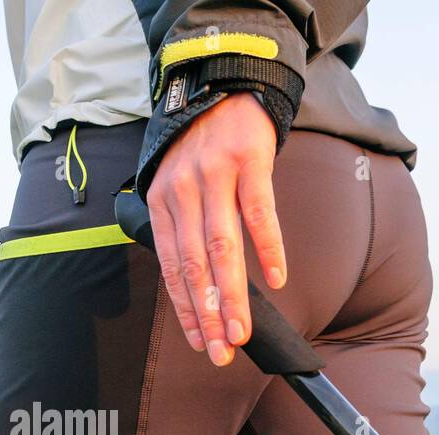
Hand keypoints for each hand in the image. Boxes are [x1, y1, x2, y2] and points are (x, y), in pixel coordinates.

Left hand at [147, 92, 286, 366]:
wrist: (224, 78)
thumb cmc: (202, 141)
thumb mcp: (176, 180)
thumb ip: (182, 224)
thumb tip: (197, 280)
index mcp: (161, 202)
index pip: (171, 267)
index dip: (185, 309)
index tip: (200, 343)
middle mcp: (182, 191)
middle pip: (194, 265)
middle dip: (207, 315)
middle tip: (221, 352)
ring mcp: (213, 175)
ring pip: (222, 247)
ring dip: (232, 295)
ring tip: (242, 331)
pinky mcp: (247, 159)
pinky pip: (258, 212)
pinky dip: (268, 248)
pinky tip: (276, 277)